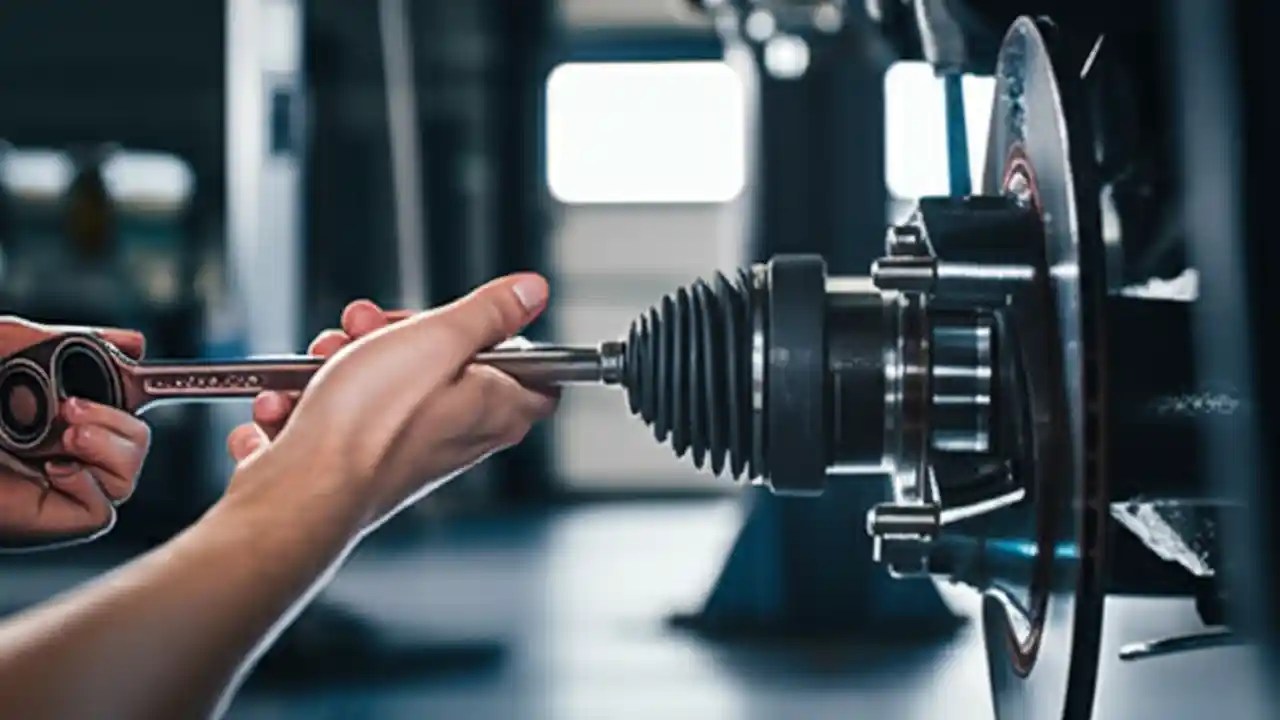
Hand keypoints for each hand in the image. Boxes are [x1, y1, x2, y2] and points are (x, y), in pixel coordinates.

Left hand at [0, 317, 151, 549]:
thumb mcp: (6, 346)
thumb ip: (69, 339)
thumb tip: (133, 344)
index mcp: (49, 414)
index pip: (118, 408)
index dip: (138, 395)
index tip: (144, 376)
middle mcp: (56, 451)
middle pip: (136, 445)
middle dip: (122, 422)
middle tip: (74, 410)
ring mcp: (52, 487)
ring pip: (128, 476)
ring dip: (111, 448)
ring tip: (66, 436)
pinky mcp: (46, 519)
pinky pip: (102, 511)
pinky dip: (92, 484)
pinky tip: (56, 466)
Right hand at [222, 275, 557, 534]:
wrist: (302, 493)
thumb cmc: (369, 424)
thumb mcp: (438, 341)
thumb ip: (488, 313)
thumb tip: (532, 292)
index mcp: (494, 410)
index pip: (536, 377)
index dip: (505, 339)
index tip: (471, 320)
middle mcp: (457, 437)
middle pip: (443, 367)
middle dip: (396, 335)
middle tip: (367, 327)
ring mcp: (406, 453)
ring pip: (382, 386)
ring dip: (342, 363)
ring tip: (323, 362)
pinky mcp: (357, 466)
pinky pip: (336, 420)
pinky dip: (310, 404)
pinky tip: (294, 402)